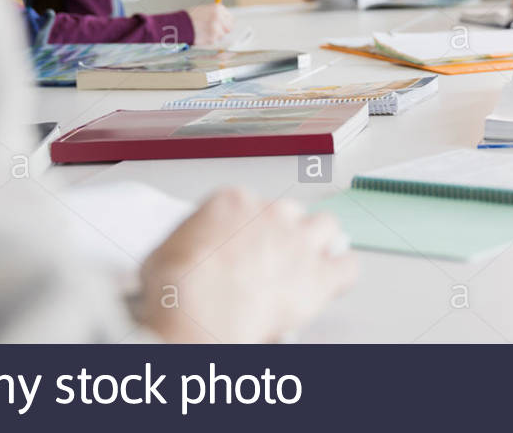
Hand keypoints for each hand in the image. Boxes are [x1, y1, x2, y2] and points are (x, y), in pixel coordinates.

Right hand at [137, 189, 356, 342]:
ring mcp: (299, 241)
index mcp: (234, 202)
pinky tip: (332, 283)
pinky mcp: (319, 274)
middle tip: (276, 256)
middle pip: (291, 213)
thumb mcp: (164, 253)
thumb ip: (187, 245)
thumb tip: (184, 257)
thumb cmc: (177, 289)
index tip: (245, 247)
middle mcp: (272, 213)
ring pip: (326, 227)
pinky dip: (342, 274)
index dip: (250, 229)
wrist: (198, 310)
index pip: (251, 206)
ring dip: (320, 243)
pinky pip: (348, 266)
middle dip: (286, 231)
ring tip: (310, 264)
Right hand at [185, 3, 232, 43]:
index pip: (230, 17)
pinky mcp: (213, 37)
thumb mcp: (204, 10)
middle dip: (222, 30)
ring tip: (204, 32)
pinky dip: (209, 40)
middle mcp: (219, 17)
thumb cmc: (189, 17)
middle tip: (214, 31)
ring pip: (221, 35)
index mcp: (218, 8)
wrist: (180, 25)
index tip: (223, 25)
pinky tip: (201, 35)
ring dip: (215, 35)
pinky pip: (214, 40)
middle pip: (229, 27)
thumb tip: (224, 21)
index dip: (226, 22)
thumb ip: (215, 14)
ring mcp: (217, 27)